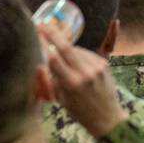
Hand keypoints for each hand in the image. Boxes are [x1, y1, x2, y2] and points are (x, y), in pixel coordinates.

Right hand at [38, 23, 126, 138]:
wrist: (107, 117)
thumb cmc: (80, 112)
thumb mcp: (61, 100)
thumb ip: (50, 82)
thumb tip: (39, 65)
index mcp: (71, 84)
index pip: (54, 59)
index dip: (44, 45)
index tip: (36, 35)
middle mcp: (84, 73)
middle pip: (66, 47)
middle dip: (53, 34)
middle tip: (43, 24)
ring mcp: (96, 67)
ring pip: (77, 49)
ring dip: (67, 48)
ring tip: (61, 54)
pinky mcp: (104, 64)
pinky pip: (87, 53)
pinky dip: (79, 54)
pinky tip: (77, 62)